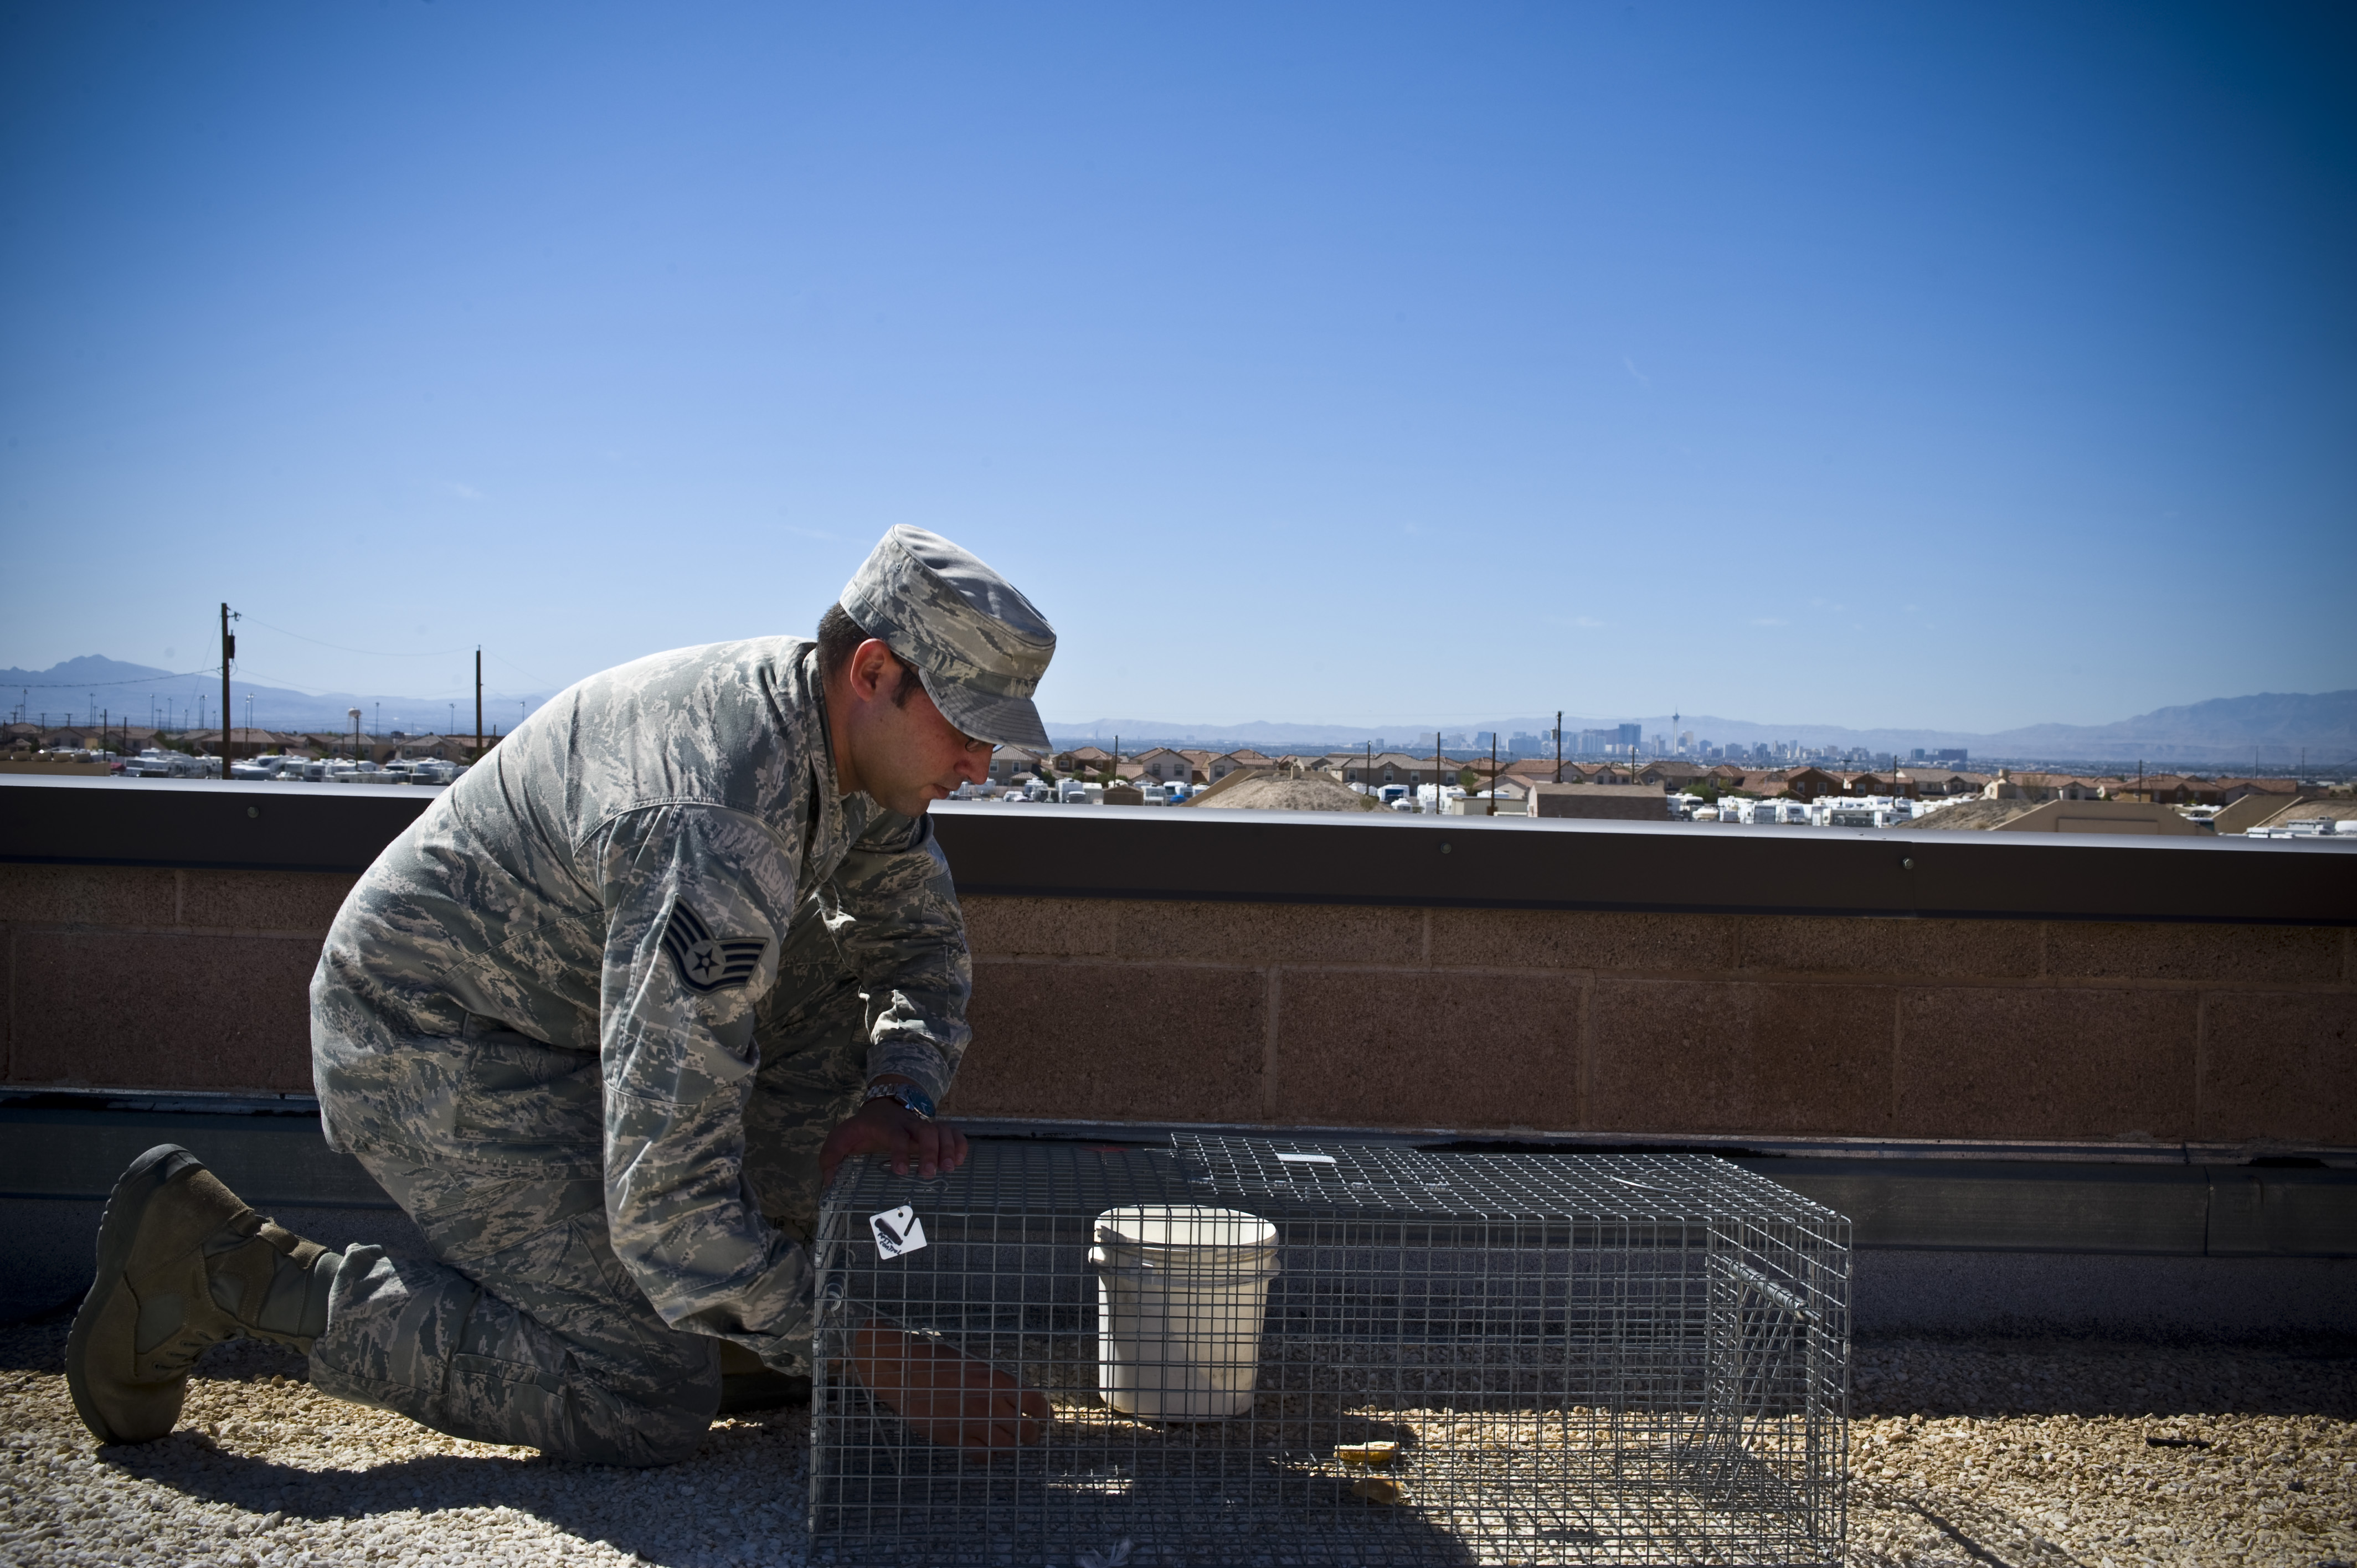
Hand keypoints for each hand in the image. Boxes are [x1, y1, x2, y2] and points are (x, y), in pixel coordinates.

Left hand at [820, 1094, 968, 1185]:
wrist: (884, 1104)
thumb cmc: (864, 1128)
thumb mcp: (843, 1136)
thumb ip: (832, 1156)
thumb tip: (829, 1182)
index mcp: (886, 1126)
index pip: (895, 1136)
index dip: (899, 1152)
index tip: (901, 1171)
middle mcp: (908, 1124)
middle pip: (926, 1131)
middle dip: (930, 1152)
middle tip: (929, 1174)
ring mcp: (924, 1125)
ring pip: (942, 1130)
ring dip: (948, 1148)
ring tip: (949, 1169)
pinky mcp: (936, 1129)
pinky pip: (954, 1132)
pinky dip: (961, 1144)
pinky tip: (960, 1161)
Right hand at [849, 1324, 1048, 1454]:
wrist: (901, 1369)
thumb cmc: (935, 1361)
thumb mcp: (972, 1364)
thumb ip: (995, 1383)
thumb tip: (1016, 1399)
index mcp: (995, 1379)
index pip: (1035, 1403)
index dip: (1044, 1414)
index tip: (1045, 1418)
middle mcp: (988, 1403)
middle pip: (1026, 1431)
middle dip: (1032, 1435)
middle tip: (1030, 1435)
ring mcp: (971, 1422)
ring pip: (1007, 1447)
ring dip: (1012, 1447)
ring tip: (1009, 1443)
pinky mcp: (954, 1437)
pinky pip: (983, 1456)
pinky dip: (991, 1457)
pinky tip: (988, 1450)